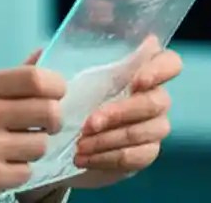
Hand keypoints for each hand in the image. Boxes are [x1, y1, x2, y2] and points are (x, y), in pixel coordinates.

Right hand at [0, 62, 66, 201]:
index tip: (56, 94)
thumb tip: (40, 54)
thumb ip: (6, 79)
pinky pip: (28, 171)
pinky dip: (19, 171)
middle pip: (48, 111)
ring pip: (41, 143)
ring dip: (34, 148)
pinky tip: (2, 166)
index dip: (56, 86)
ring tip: (14, 148)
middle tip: (44, 124)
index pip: (34, 78)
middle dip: (53, 119)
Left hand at [32, 41, 182, 194]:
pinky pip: (137, 156)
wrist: (64, 146)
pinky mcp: (146, 153)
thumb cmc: (69, 103)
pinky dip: (108, 158)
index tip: (136, 81)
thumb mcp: (59, 83)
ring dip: (110, 139)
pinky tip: (84, 158)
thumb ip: (53, 66)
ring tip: (79, 144)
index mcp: (138, 71)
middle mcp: (154, 97)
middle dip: (120, 112)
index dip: (159, 69)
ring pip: (145, 132)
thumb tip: (41, 52)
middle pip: (157, 101)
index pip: (169, 62)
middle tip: (88, 123)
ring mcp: (154, 127)